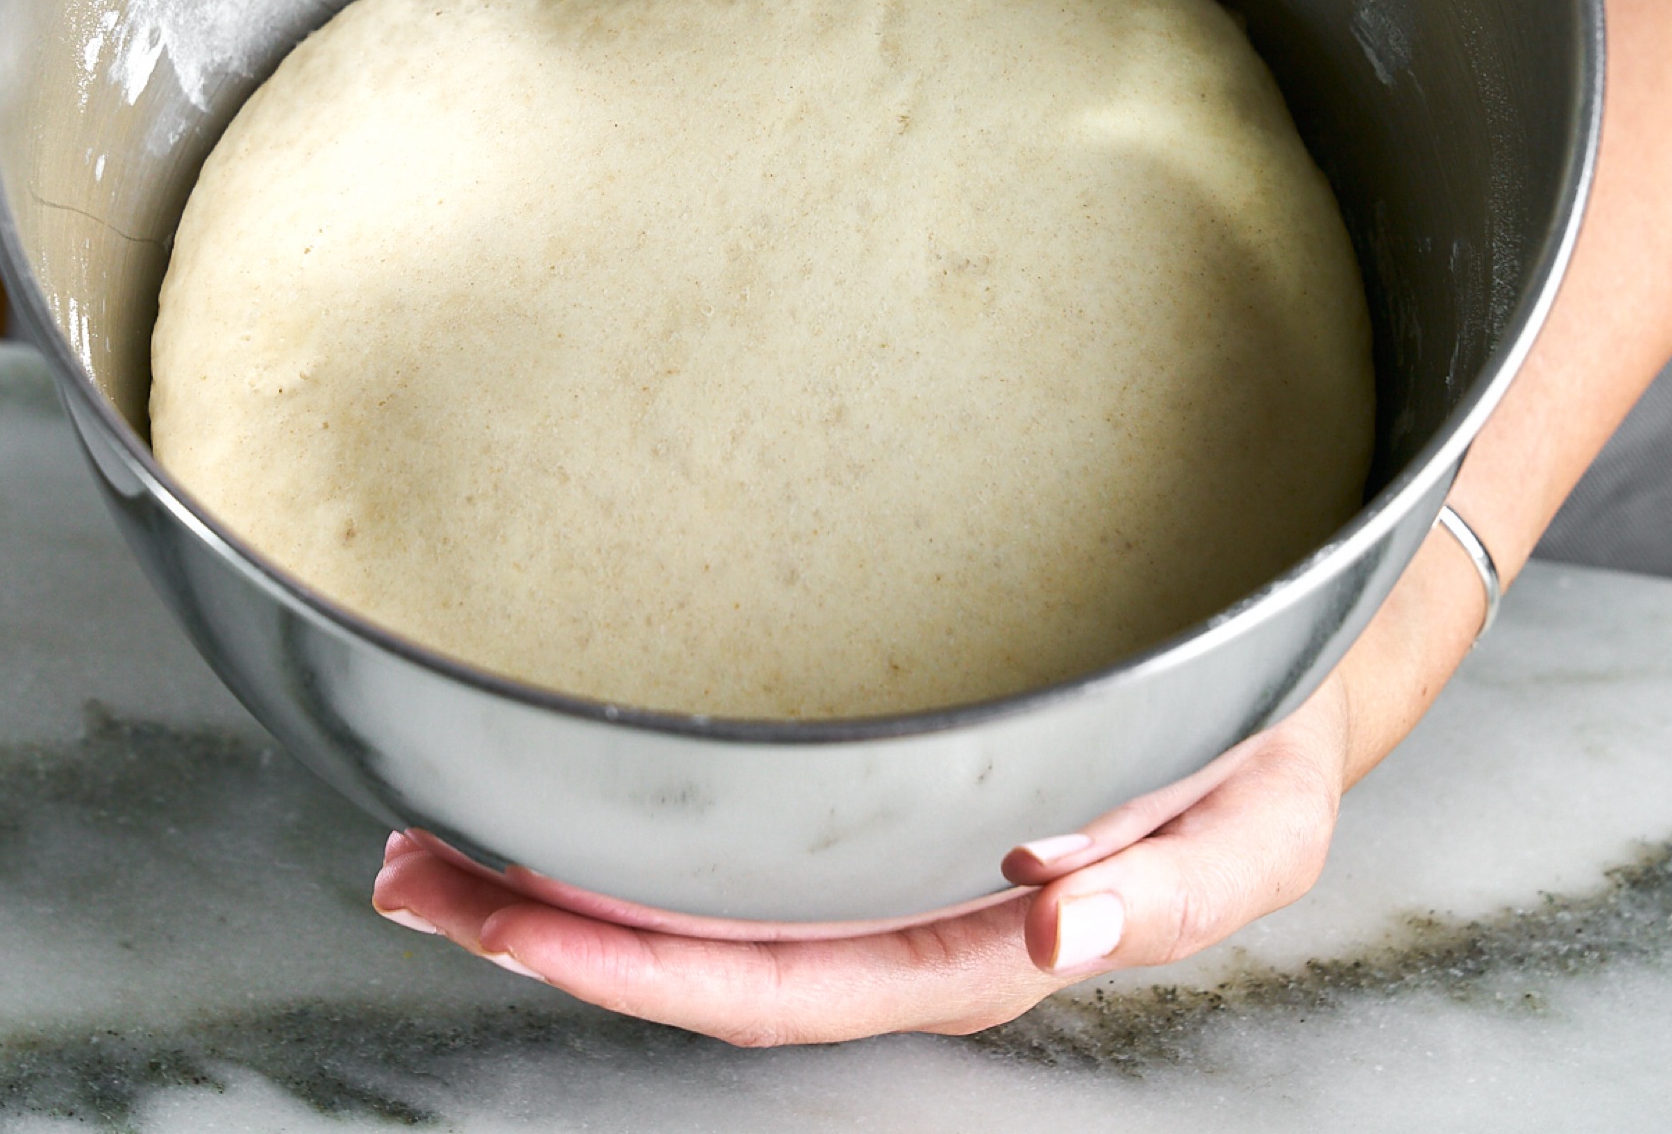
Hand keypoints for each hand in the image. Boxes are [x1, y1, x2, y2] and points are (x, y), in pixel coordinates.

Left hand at [372, 674, 1348, 1044]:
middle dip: (549, 928)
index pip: (780, 982)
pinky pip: (739, 838)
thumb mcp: (1254, 827)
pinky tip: (562, 794)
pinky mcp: (873, 801)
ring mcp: (876, 866)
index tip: (510, 924)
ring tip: (434, 839)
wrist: (1261, 688)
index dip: (638, 966)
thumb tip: (1059, 934)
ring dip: (562, 880)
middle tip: (410, 870)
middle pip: (702, 954)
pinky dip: (635, 826)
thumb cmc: (1254, 754)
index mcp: (973, 942)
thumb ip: (1171, 886)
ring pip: (701, 901)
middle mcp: (899, 915)